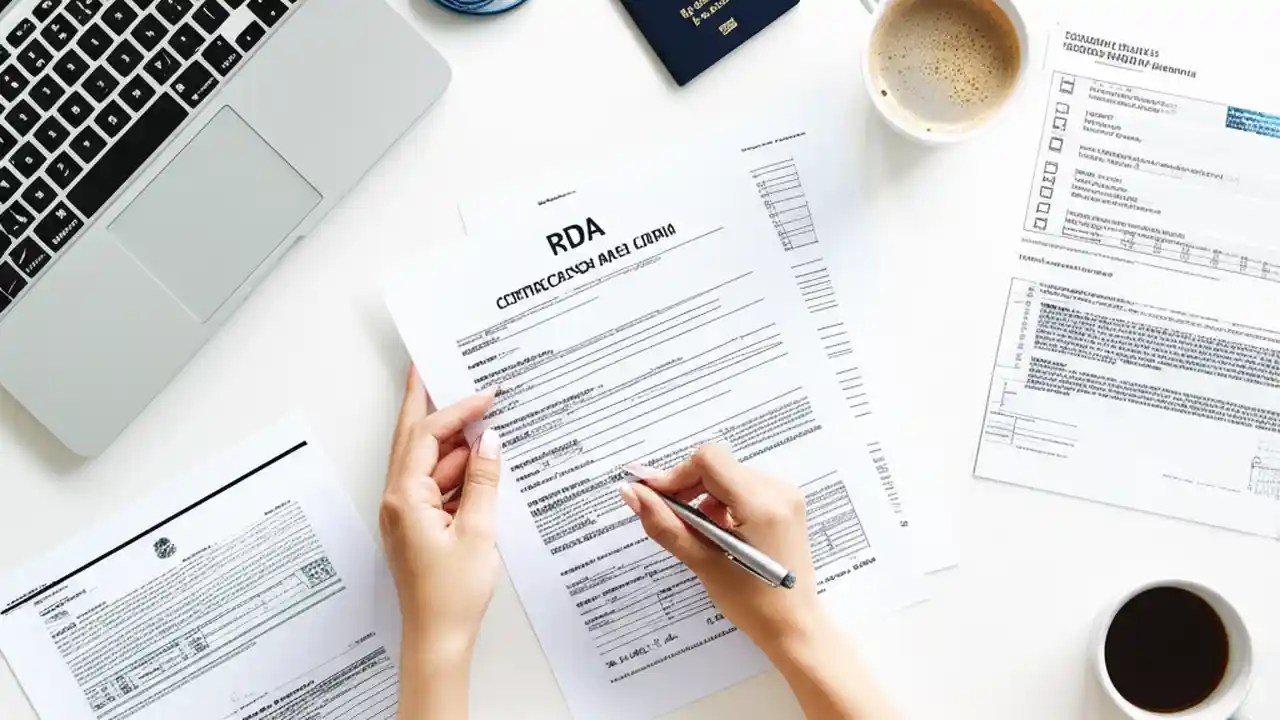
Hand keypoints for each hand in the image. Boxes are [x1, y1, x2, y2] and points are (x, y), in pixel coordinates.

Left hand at [380, 367, 501, 662]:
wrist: (437, 639)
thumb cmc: (452, 595)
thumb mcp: (478, 531)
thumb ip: (484, 481)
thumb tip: (489, 441)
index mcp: (405, 498)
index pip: (428, 436)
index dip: (457, 411)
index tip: (485, 397)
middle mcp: (397, 500)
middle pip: (414, 439)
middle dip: (427, 403)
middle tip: (429, 368)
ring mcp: (405, 513)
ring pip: (428, 462)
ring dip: (453, 441)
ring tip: (482, 418)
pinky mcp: (417, 526)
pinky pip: (435, 485)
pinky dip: (456, 470)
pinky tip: (481, 463)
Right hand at [619, 445, 826, 659]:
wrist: (794, 625)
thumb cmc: (755, 603)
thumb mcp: (703, 563)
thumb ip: (665, 524)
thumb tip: (632, 493)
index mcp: (762, 504)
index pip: (709, 460)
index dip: (675, 475)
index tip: (654, 497)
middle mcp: (779, 491)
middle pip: (718, 466)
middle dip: (688, 488)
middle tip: (673, 519)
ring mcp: (786, 495)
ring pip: (728, 474)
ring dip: (705, 498)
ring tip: (702, 534)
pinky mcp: (786, 503)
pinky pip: (744, 486)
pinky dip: (723, 502)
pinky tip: (720, 532)